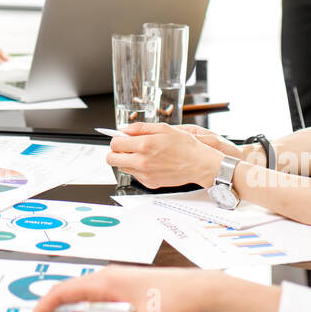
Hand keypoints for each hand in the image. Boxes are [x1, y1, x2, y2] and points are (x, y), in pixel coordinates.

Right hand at [26, 266, 219, 311]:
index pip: (60, 293)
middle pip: (64, 292)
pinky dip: (79, 310)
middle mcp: (106, 276)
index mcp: (105, 281)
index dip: (41, 311)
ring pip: (77, 293)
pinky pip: (91, 295)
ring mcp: (113, 279)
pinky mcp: (121, 285)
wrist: (197, 288)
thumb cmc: (173, 299)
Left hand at [107, 123, 223, 188]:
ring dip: (127, 160)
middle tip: (126, 147)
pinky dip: (138, 169)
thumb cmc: (185, 145)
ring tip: (142, 154)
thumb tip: (123, 129)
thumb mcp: (163, 128)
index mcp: (144, 145)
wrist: (199, 164)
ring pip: (122, 168)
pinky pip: (135, 175)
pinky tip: (150, 163)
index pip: (114, 144)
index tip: (122, 138)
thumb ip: (139, 128)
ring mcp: (145, 175)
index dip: (116, 139)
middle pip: (111, 159)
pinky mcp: (150, 183)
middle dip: (116, 152)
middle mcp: (142, 162)